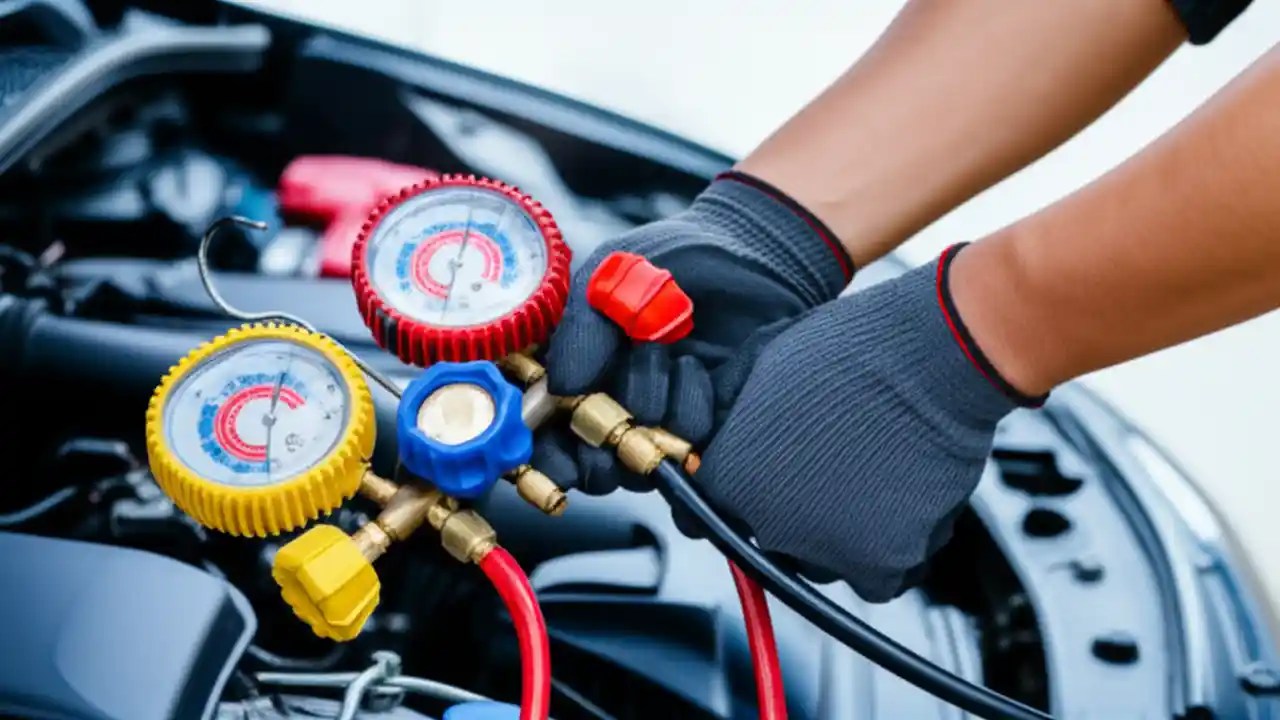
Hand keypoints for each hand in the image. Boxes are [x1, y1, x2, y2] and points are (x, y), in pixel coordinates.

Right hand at [536, 171, 851, 494]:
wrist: (755, 255)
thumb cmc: (673, 259)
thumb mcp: (611, 275)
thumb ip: (580, 327)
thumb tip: (562, 387)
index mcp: (573, 372)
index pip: (539, 432)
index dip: (541, 449)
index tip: (557, 446)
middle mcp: (609, 407)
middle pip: (584, 466)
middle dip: (599, 440)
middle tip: (620, 407)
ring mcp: (655, 426)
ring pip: (633, 462)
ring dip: (649, 410)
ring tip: (667, 357)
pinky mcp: (700, 435)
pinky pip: (685, 452)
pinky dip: (689, 413)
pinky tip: (699, 373)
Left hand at [696, 247, 1041, 600]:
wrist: (929, 358)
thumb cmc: (848, 347)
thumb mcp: (756, 360)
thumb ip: (722, 410)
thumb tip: (709, 432)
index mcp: (730, 478)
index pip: (711, 510)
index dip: (741, 488)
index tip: (766, 474)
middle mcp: (771, 524)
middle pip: (769, 540)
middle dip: (790, 509)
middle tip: (825, 467)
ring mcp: (828, 550)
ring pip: (820, 562)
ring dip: (837, 533)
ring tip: (864, 475)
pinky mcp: (883, 564)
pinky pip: (875, 577)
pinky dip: (886, 550)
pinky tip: (893, 504)